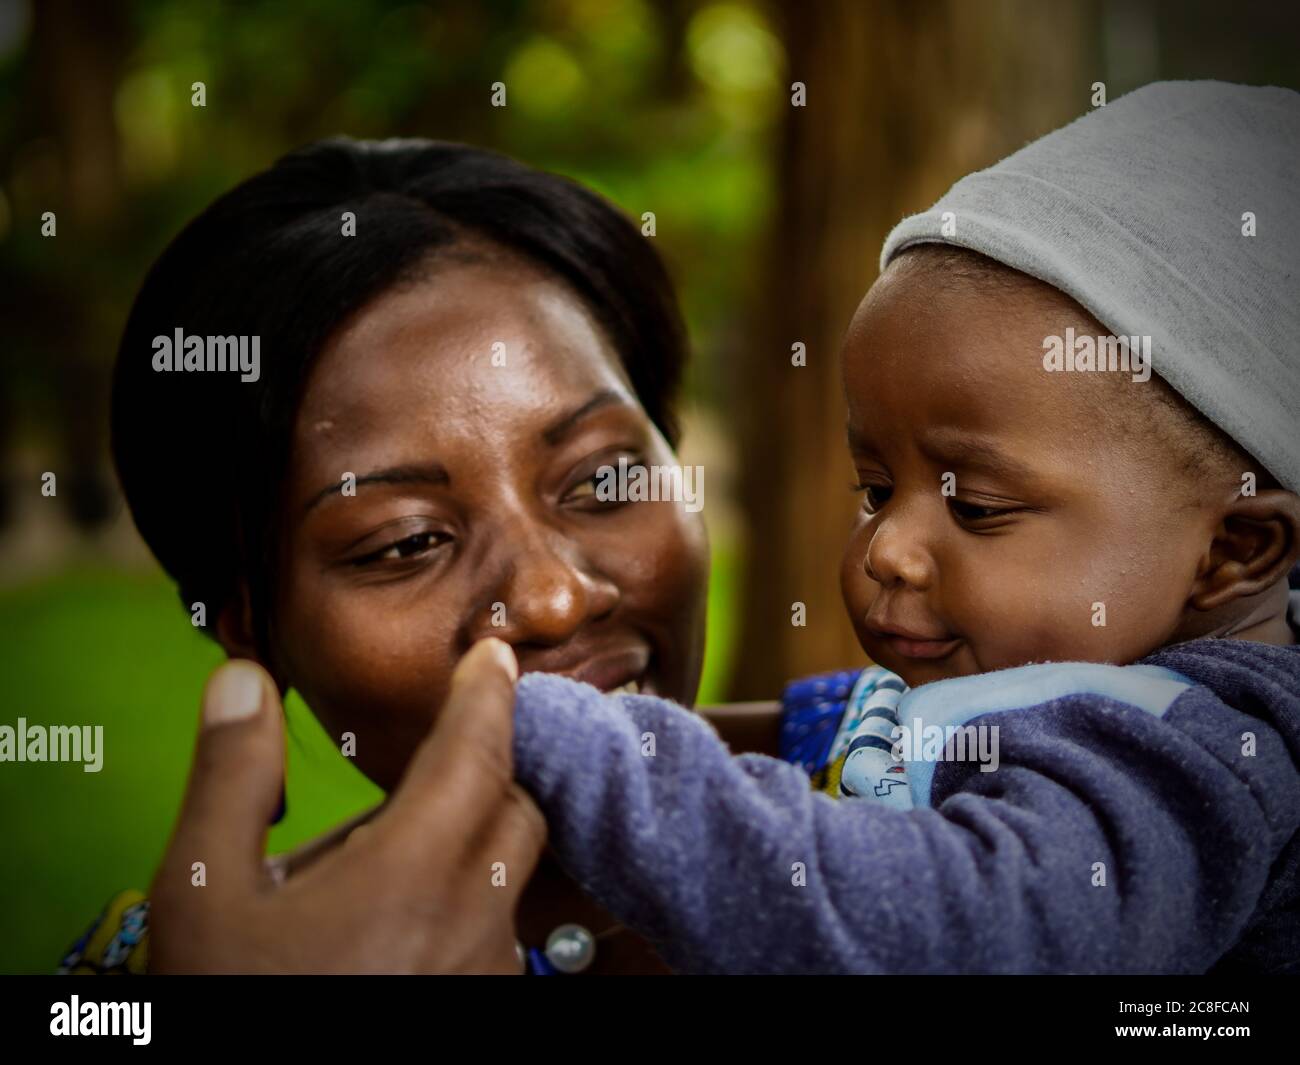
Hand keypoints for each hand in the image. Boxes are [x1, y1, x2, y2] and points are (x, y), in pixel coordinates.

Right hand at [147, 638, 543, 972]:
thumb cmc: (232, 1006)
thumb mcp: (204, 894)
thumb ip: (230, 778)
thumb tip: (243, 682)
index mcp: (412, 873)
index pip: (477, 752)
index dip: (489, 693)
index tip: (497, 655)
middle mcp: (472, 920)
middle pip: (510, 807)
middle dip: (479, 771)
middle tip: (409, 776)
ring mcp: (489, 973)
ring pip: (506, 874)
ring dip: (465, 844)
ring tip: (377, 872)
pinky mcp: (488, 1009)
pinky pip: (499, 932)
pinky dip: (466, 903)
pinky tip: (396, 932)